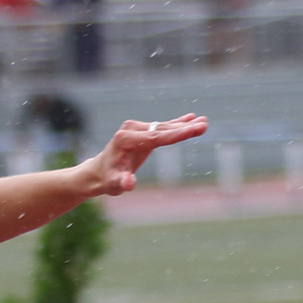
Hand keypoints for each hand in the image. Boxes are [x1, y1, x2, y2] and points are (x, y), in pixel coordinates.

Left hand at [83, 114, 207, 196]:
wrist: (98, 172)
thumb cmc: (107, 179)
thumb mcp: (113, 184)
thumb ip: (122, 182)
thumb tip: (129, 184)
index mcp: (125, 139)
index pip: (156, 137)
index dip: (176, 134)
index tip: (193, 129)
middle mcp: (130, 129)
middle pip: (163, 130)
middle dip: (184, 128)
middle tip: (204, 125)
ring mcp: (135, 128)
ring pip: (165, 127)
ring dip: (184, 125)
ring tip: (204, 122)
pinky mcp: (141, 130)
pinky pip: (162, 127)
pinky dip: (176, 124)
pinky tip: (191, 117)